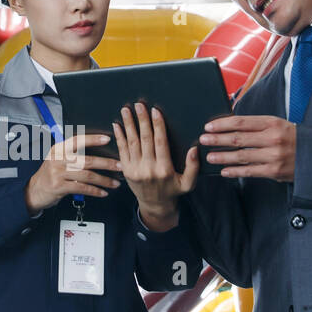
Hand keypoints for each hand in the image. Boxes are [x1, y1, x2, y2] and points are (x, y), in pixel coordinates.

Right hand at [25, 132, 121, 213]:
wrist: (34, 190)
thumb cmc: (50, 174)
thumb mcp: (57, 159)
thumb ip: (72, 154)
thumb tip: (95, 150)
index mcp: (58, 149)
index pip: (77, 140)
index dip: (93, 139)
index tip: (107, 139)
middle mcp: (58, 159)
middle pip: (86, 160)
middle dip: (106, 163)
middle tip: (119, 165)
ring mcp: (58, 173)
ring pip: (86, 175)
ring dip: (104, 180)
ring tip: (115, 183)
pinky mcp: (59, 187)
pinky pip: (81, 188)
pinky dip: (95, 191)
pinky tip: (103, 192)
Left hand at [114, 103, 197, 231]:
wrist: (155, 206)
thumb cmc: (172, 191)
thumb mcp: (188, 183)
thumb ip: (193, 166)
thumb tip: (194, 148)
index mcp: (164, 169)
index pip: (160, 142)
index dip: (157, 125)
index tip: (155, 111)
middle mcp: (148, 169)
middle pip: (145, 139)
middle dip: (141, 120)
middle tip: (139, 105)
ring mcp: (135, 170)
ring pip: (132, 143)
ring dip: (128, 125)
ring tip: (126, 111)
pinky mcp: (126, 171)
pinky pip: (122, 151)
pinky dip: (119, 137)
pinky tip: (117, 125)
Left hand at [200, 115, 295, 180]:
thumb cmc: (292, 138)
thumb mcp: (278, 125)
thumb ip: (256, 125)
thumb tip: (230, 125)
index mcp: (272, 123)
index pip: (241, 122)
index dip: (222, 124)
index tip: (209, 126)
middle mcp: (272, 138)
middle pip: (238, 138)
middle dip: (217, 139)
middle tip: (203, 140)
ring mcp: (273, 155)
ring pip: (241, 156)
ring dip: (222, 156)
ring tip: (209, 156)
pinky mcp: (274, 171)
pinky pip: (250, 171)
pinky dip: (235, 171)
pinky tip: (224, 171)